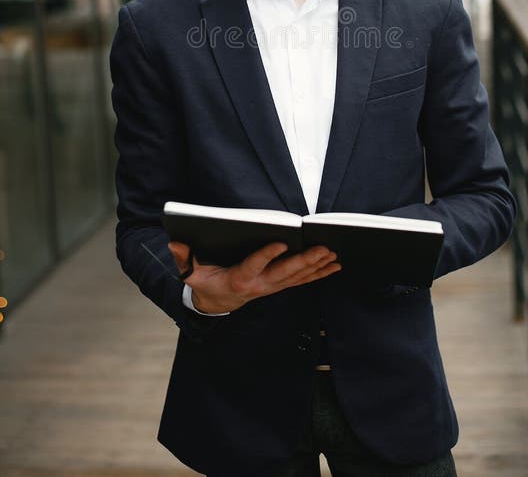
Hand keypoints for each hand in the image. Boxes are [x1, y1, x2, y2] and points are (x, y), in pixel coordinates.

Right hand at [168, 241, 340, 313]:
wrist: (215, 303)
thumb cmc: (205, 281)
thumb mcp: (190, 272)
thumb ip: (184, 259)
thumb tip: (175, 242)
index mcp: (237, 279)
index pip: (253, 266)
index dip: (266, 255)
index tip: (281, 241)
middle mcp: (258, 286)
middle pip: (283, 273)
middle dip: (304, 261)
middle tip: (323, 248)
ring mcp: (270, 288)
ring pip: (296, 278)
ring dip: (316, 266)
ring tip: (334, 253)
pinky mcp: (278, 287)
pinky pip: (301, 281)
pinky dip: (318, 274)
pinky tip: (334, 265)